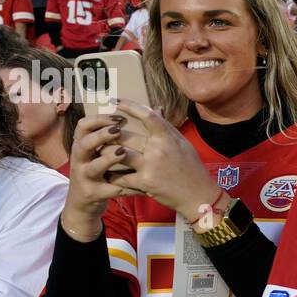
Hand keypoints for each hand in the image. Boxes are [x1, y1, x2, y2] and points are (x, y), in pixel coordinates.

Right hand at [63, 111, 135, 238]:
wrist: (82, 205)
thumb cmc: (96, 173)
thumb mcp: (96, 154)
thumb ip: (107, 138)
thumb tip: (128, 115)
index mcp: (81, 147)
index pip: (82, 126)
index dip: (98, 119)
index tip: (119, 117)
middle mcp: (79, 160)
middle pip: (84, 144)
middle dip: (101, 135)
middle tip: (119, 130)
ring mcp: (84, 178)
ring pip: (93, 167)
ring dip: (108, 159)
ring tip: (123, 153)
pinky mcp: (92, 194)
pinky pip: (110, 190)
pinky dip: (127, 187)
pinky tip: (143, 186)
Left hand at [99, 99, 219, 219]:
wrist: (198, 195)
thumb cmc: (191, 168)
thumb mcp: (183, 144)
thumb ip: (166, 127)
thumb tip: (157, 108)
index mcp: (168, 137)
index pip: (147, 115)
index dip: (130, 106)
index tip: (116, 101)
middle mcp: (158, 149)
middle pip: (124, 136)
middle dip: (108, 135)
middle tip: (98, 134)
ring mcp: (150, 166)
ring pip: (117, 154)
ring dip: (106, 154)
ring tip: (99, 153)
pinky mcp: (145, 182)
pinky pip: (121, 176)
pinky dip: (114, 176)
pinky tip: (109, 175)